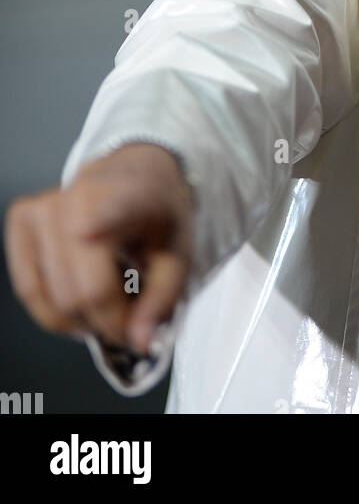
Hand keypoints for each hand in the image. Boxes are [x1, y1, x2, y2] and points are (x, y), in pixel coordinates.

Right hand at [4, 142, 192, 355]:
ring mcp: (46, 205)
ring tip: (104, 308)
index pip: (112, 210)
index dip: (101, 222)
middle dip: (107, 321)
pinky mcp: (22, 217)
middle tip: (126, 320)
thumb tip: (139, 341)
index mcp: (131, 196)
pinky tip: (75, 304)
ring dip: (79, 320)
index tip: (88, 232)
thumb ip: (161, 300)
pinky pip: (27, 287)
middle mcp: (81, 195)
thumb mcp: (178, 253)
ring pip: (52, 295)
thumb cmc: (156, 214)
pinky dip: (51, 311)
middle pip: (82, 289)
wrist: (135, 174)